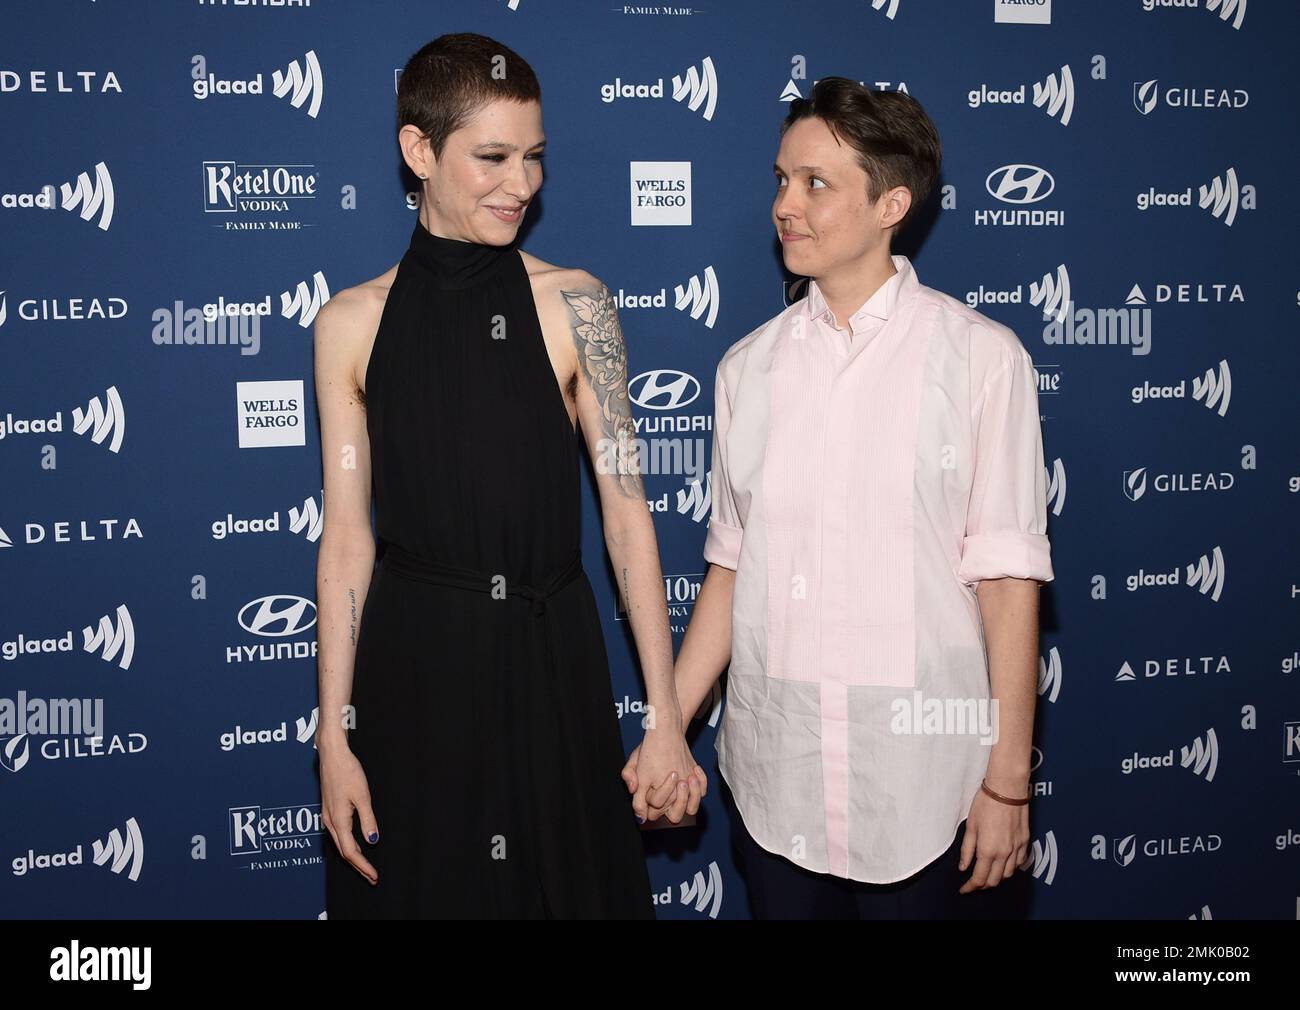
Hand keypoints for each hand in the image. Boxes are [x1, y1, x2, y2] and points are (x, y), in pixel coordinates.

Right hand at [320, 743, 379, 884]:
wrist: (331, 754)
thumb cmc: (347, 771)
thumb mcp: (363, 796)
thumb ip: (368, 819)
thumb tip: (372, 840)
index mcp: (338, 820)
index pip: (350, 852)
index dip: (363, 866)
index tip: (374, 876)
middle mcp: (330, 821)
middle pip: (343, 851)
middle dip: (358, 866)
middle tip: (372, 877)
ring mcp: (328, 816)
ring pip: (340, 844)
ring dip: (353, 856)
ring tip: (366, 866)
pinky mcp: (329, 810)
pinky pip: (338, 834)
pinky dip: (348, 844)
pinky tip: (356, 844)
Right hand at [621, 730, 706, 824]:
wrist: (666, 736)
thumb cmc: (650, 750)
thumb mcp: (634, 760)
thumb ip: (629, 775)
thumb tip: (633, 790)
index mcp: (651, 797)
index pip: (654, 813)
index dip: (657, 799)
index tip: (657, 781)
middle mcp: (668, 799)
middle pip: (675, 816)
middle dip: (678, 801)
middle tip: (678, 781)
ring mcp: (682, 793)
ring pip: (691, 809)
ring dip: (692, 795)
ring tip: (689, 778)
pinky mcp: (694, 786)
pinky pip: (703, 792)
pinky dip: (701, 782)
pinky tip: (695, 769)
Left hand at [957, 784, 1028, 893]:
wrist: (1007, 789)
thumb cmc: (986, 803)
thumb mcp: (970, 826)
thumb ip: (967, 849)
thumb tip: (963, 867)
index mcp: (988, 850)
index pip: (979, 878)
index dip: (970, 887)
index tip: (964, 889)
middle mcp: (1004, 853)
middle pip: (995, 880)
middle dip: (983, 885)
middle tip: (974, 883)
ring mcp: (1017, 848)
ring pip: (1008, 874)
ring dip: (997, 877)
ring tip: (988, 872)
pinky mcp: (1025, 842)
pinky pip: (1019, 863)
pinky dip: (1010, 867)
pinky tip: (1003, 863)